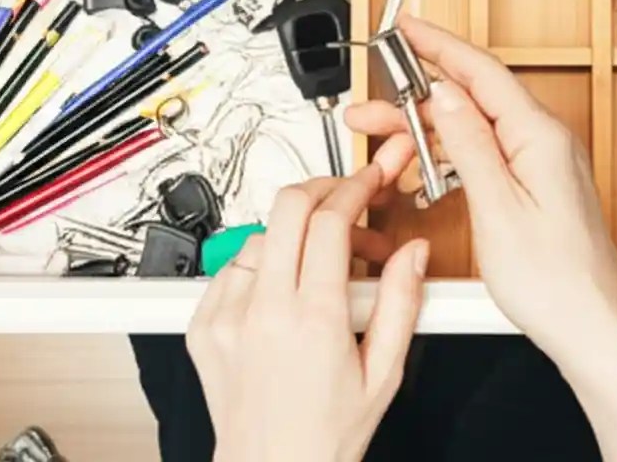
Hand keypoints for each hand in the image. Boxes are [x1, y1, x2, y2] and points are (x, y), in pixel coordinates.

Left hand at [186, 164, 430, 461]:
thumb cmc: (325, 435)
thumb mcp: (383, 373)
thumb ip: (401, 304)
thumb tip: (413, 255)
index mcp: (314, 320)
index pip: (330, 221)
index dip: (356, 188)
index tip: (369, 182)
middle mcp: (265, 311)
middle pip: (287, 208)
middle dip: (322, 189)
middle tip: (345, 198)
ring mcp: (227, 316)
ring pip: (259, 235)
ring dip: (293, 233)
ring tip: (321, 262)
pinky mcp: (203, 326)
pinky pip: (231, 269)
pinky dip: (260, 265)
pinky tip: (283, 287)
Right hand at [347, 16, 616, 460]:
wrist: (593, 329)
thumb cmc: (557, 282)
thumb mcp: (497, 208)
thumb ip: (469, 144)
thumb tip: (444, 94)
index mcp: (539, 137)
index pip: (481, 71)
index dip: (439, 45)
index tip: (407, 27)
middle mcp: (546, 142)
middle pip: (473, 99)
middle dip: (417, 98)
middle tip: (370, 109)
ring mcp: (542, 164)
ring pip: (475, 128)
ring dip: (427, 132)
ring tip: (384, 144)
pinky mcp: (537, 187)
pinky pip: (486, 155)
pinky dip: (449, 159)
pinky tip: (425, 173)